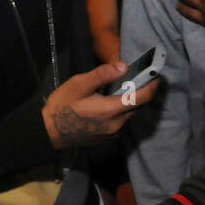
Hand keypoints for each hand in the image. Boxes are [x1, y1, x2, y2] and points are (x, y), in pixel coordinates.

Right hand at [40, 62, 159, 149]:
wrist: (48, 132)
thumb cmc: (61, 106)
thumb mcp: (79, 85)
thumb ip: (102, 75)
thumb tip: (124, 66)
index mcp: (111, 110)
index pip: (142, 97)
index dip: (152, 85)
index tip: (157, 74)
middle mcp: (117, 124)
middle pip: (138, 106)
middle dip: (142, 91)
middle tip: (140, 77)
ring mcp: (113, 134)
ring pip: (130, 114)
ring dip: (131, 101)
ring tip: (125, 87)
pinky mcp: (107, 138)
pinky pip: (122, 122)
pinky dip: (122, 111)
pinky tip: (112, 102)